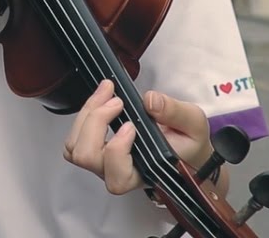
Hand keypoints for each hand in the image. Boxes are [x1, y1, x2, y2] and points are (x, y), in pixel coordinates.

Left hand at [62, 80, 211, 195]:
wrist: (185, 148)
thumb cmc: (188, 142)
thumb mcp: (193, 124)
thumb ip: (175, 113)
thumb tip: (150, 100)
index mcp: (144, 174)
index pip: (117, 176)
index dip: (117, 149)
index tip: (131, 124)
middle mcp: (118, 173)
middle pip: (87, 157)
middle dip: (96, 122)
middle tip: (115, 99)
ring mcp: (103, 163)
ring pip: (75, 147)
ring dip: (86, 116)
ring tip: (107, 91)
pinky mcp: (95, 150)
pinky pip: (74, 138)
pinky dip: (83, 114)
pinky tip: (101, 97)